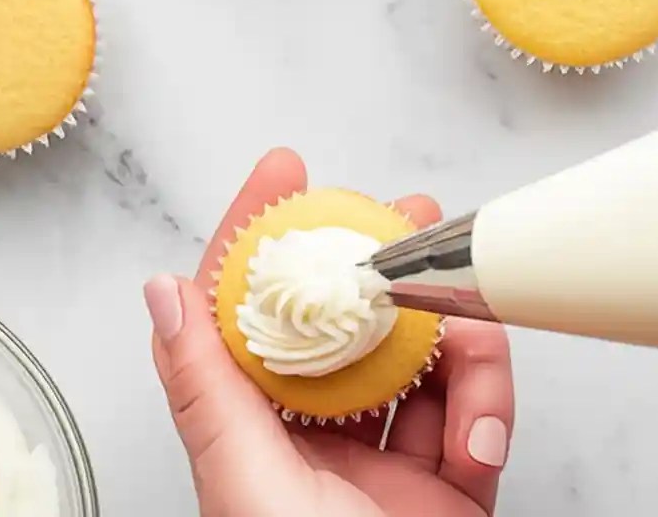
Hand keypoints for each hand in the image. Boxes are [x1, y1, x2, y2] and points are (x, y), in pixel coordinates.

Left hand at [144, 148, 515, 516]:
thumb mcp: (242, 477)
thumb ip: (207, 388)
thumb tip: (165, 295)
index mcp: (257, 436)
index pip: (253, 317)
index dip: (264, 238)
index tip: (284, 172)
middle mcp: (320, 442)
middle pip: (351, 326)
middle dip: (384, 266)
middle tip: (411, 219)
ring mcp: (389, 464)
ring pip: (432, 366)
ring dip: (461, 344)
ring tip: (472, 339)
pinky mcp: (452, 490)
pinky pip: (483, 424)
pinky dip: (492, 415)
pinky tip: (479, 441)